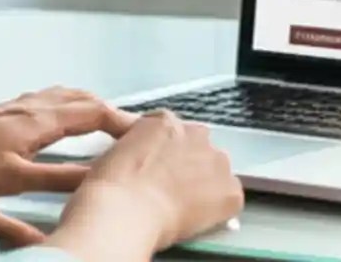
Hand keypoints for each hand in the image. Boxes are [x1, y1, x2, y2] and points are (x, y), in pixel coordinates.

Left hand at [0, 87, 136, 245]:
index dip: (113, 151)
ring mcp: (12, 109)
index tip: (138, 158)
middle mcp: (20, 119)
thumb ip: (12, 230)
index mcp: (19, 143)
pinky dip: (74, 98)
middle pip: (82, 107)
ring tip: (119, 120)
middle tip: (141, 135)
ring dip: (96, 105)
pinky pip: (51, 94)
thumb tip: (50, 243)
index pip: (80, 142)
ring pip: (67, 95)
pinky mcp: (2, 108)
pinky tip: (74, 107)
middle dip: (116, 117)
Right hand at [47, 112, 243, 261]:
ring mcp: (216, 162)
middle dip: (189, 167)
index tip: (160, 171)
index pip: (174, 134)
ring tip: (180, 207)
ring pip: (217, 172)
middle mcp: (195, 134)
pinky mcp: (230, 191)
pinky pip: (229, 199)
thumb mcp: (115, 151)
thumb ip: (136, 147)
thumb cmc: (110, 188)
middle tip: (169, 190)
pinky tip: (195, 219)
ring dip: (204, 186)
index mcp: (164, 121)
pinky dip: (218, 210)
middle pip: (199, 149)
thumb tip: (139, 159)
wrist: (123, 211)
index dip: (167, 156)